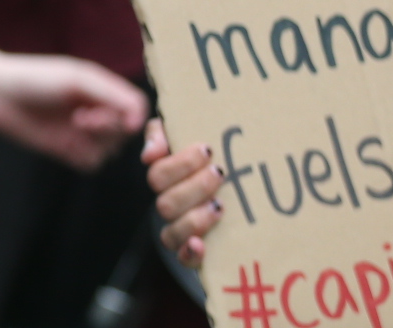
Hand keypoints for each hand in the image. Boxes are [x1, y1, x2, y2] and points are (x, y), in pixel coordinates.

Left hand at [0, 54, 146, 170]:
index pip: (135, 108)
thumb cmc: (36, 78)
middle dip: (111, 126)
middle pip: (126, 132)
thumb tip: (139, 118)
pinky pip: (91, 163)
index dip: (134, 117)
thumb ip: (111, 94)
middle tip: (85, 117)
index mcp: (102, 90)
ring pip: (111, 150)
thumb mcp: (78, 78)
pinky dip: (84, 155)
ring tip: (74, 122)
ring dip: (97, 140)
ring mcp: (83, 133)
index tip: (125, 121)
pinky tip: (65, 140)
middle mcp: (96, 112)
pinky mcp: (69, 151)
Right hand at [144, 118, 225, 267]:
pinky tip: (201, 245)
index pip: (158, 175)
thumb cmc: (208, 154)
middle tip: (219, 173)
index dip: (180, 164)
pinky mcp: (197, 251)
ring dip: (195, 219)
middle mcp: (169, 205)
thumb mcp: (183, 132)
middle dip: (194, 188)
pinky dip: (190, 253)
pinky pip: (184, 260)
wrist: (242, 180)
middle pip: (166, 205)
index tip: (208, 150)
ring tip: (220, 205)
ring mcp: (181, 229)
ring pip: (171, 233)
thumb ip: (161, 133)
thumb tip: (150, 155)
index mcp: (164, 179)